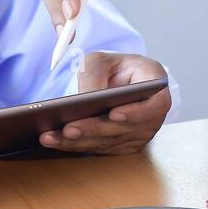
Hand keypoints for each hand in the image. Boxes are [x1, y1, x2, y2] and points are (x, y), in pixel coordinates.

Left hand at [38, 52, 171, 154]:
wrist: (118, 81)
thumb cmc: (114, 67)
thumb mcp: (103, 60)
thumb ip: (96, 74)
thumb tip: (86, 97)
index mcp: (156, 88)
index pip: (154, 106)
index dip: (135, 113)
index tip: (113, 114)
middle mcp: (153, 116)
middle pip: (124, 129)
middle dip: (93, 129)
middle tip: (68, 128)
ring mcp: (140, 134)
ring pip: (108, 142)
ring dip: (78, 141)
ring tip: (51, 136)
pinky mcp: (123, 145)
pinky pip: (99, 148)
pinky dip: (75, 146)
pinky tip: (54, 141)